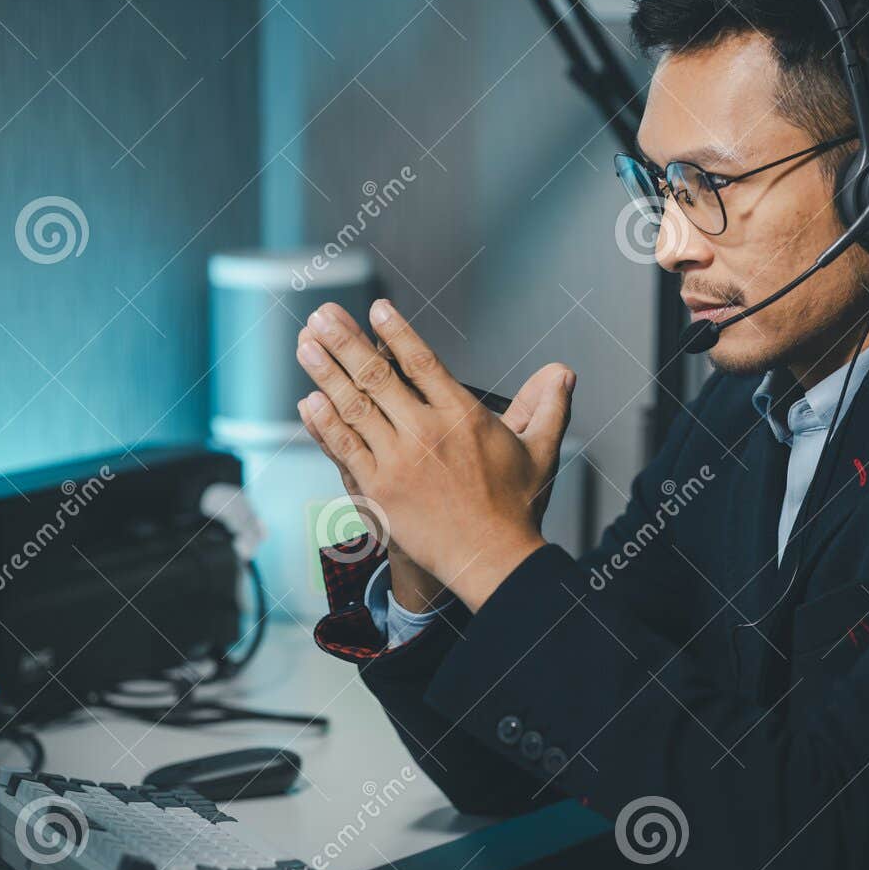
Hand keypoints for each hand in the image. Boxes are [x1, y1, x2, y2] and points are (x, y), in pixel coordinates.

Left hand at [294, 299, 573, 610]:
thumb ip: (547, 406)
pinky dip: (324, 423)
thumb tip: (563, 372)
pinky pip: (345, 448)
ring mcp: (399, 460)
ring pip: (354, 407)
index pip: (422, 361)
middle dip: (345, 342)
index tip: (376, 309)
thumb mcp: (540, 450)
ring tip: (305, 344)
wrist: (491, 560)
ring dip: (326, 372)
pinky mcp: (379, 490)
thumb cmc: (516, 507)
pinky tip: (309, 401)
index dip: (396, 332)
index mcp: (463, 415)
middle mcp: (427, 431)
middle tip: (321, 316)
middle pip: (377, 375)